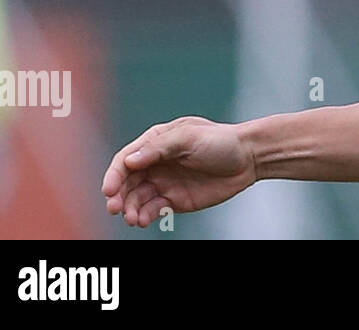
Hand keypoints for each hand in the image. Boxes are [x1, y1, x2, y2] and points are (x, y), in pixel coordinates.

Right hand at [102, 116, 256, 227]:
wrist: (249, 158)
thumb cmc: (220, 140)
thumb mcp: (189, 137)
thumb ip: (159, 148)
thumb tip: (130, 161)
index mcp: (156, 143)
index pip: (126, 160)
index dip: (114, 175)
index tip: (109, 190)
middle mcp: (155, 164)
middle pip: (126, 182)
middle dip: (117, 196)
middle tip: (115, 208)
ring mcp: (164, 182)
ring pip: (136, 198)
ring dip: (129, 209)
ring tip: (133, 218)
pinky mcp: (175, 200)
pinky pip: (152, 209)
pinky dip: (144, 216)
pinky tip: (143, 220)